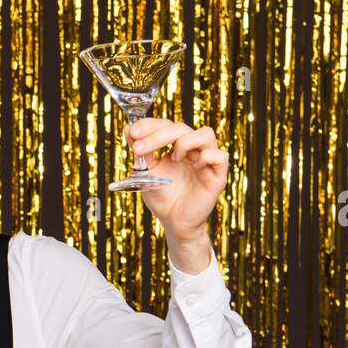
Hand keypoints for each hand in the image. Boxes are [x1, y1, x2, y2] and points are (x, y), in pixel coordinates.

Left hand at [124, 118, 227, 248]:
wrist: (174, 223)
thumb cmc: (162, 197)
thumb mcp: (145, 173)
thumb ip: (140, 153)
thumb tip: (127, 128)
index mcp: (177, 146)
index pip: (167, 125)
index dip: (150, 125)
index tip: (133, 132)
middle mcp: (193, 150)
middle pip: (182, 127)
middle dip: (158, 134)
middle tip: (139, 148)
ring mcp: (206, 162)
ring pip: (206, 134)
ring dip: (185, 141)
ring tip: (172, 158)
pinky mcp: (217, 176)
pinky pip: (220, 157)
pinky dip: (206, 157)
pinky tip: (194, 167)